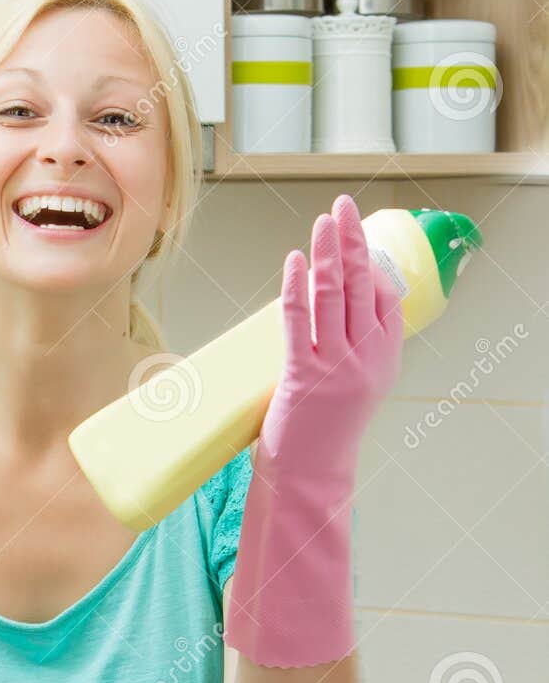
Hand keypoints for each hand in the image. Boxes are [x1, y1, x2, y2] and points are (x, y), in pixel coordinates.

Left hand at [264, 193, 403, 486]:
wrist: (309, 477)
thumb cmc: (324, 431)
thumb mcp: (354, 385)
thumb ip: (353, 346)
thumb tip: (331, 302)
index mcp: (385, 360)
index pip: (386, 297)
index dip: (369, 262)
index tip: (354, 234)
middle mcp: (367, 360)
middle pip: (362, 285)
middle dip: (352, 240)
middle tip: (342, 206)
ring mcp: (337, 368)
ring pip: (334, 295)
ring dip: (328, 252)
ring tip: (322, 221)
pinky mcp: (304, 376)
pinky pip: (300, 320)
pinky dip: (298, 285)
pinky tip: (296, 259)